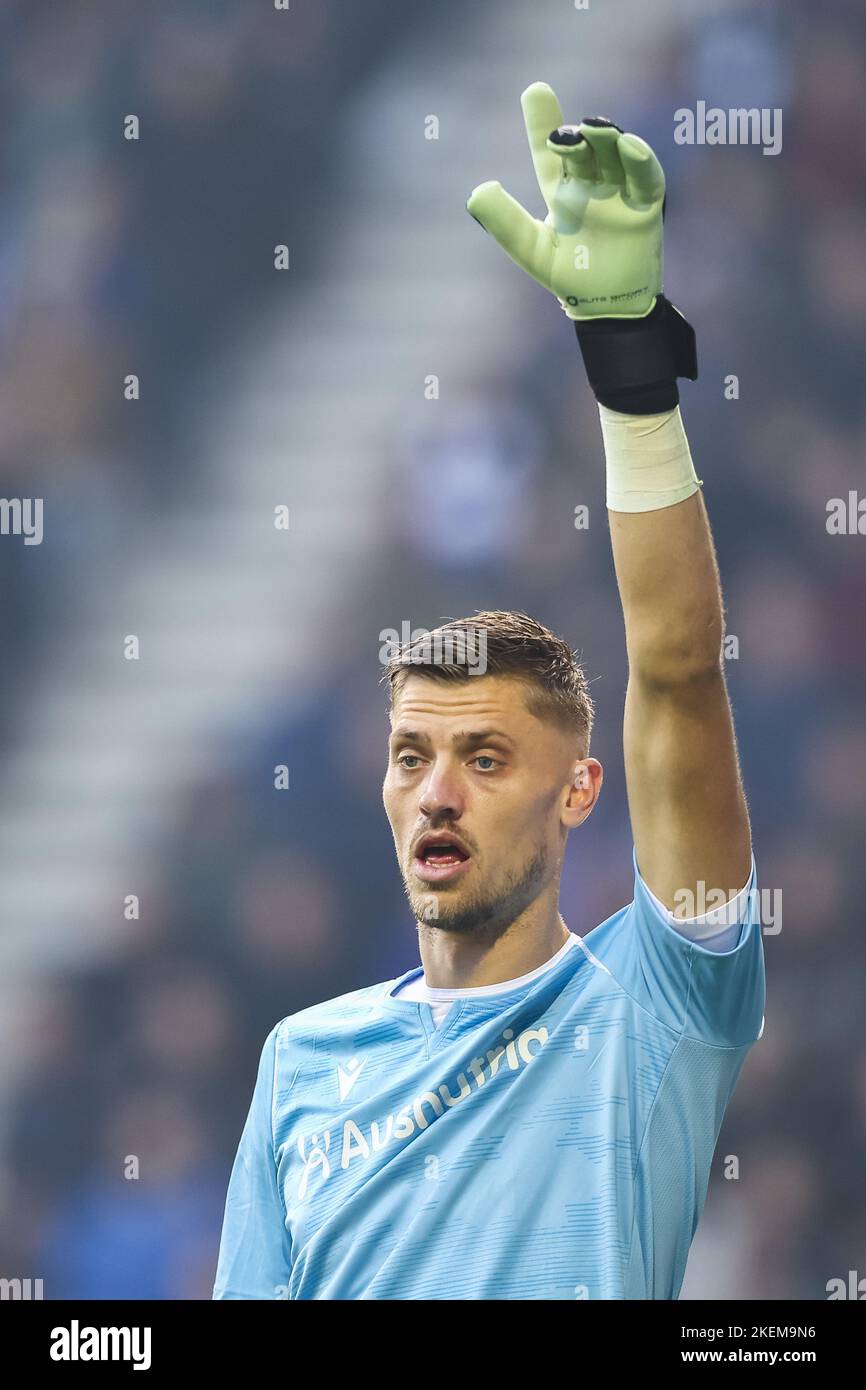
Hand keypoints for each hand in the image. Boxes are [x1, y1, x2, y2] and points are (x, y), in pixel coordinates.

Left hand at [467, 82, 665, 320]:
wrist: (607, 310)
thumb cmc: (571, 278)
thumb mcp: (531, 250)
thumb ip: (504, 222)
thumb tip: (476, 191)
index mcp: (563, 193)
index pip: (550, 153)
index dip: (542, 122)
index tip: (535, 91)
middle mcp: (592, 186)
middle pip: (585, 149)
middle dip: (575, 136)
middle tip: (561, 134)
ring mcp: (620, 193)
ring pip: (615, 154)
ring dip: (606, 138)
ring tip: (593, 128)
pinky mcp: (645, 207)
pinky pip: (646, 177)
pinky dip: (640, 160)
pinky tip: (628, 146)